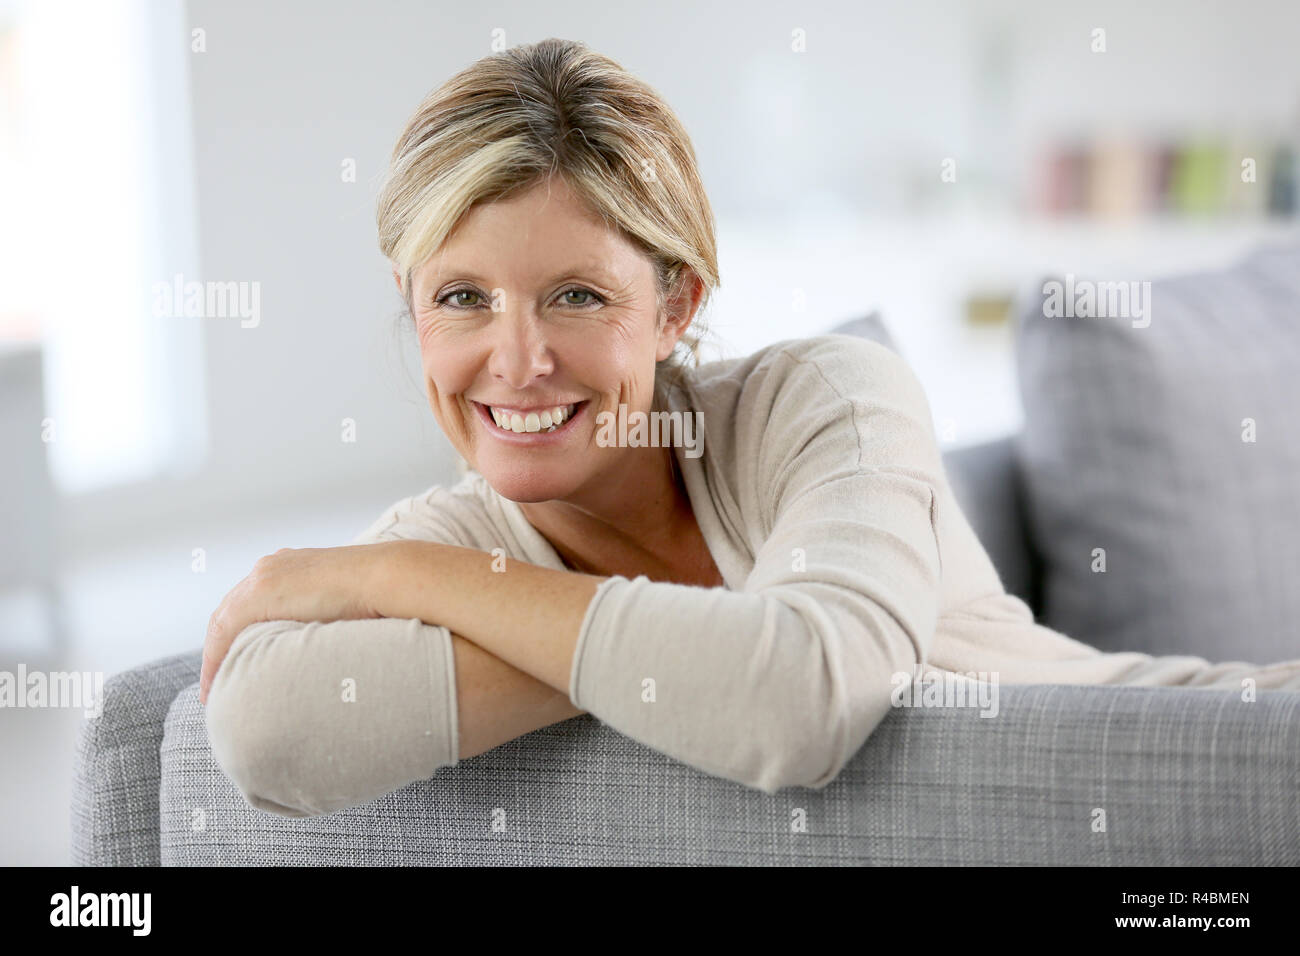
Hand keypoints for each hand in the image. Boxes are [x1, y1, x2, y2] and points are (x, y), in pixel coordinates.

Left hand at [199, 544, 391, 704]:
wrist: (385, 578)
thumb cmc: (379, 596)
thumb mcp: (345, 605)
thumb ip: (328, 617)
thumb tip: (331, 646)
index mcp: (293, 566)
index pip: (254, 600)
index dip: (241, 632)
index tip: (240, 658)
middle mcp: (272, 567)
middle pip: (232, 608)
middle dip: (222, 644)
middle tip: (219, 677)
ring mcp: (264, 576)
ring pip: (223, 620)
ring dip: (216, 654)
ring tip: (215, 687)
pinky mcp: (259, 592)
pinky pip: (223, 629)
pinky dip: (216, 657)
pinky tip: (216, 681)